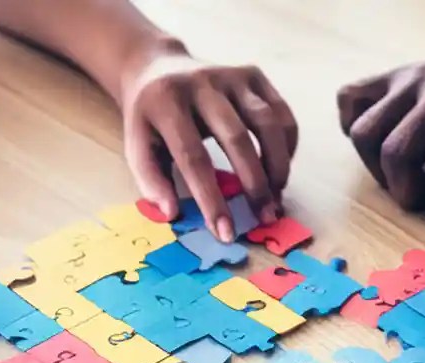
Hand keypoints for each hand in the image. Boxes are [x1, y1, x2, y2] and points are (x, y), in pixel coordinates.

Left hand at [120, 43, 296, 240]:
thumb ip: (151, 180)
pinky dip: (287, 144)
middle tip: (264, 217)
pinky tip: (280, 168)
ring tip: (277, 197)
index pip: (193, 156)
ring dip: (278, 165)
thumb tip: (172, 214)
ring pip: (267, 122)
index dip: (211, 198)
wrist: (158, 68)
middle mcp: (202, 83)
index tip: (224, 232)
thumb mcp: (137, 145)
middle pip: (237, 138)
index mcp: (167, 102)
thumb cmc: (151, 118)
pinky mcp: (253, 74)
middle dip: (254, 184)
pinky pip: (280, 112)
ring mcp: (231, 75)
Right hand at [339, 57, 424, 261]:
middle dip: (404, 192)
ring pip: (366, 132)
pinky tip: (379, 143)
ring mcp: (409, 81)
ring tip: (401, 175)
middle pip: (398, 151)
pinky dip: (353, 129)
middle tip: (422, 198)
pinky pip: (349, 102)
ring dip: (377, 169)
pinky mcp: (387, 76)